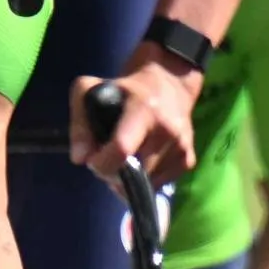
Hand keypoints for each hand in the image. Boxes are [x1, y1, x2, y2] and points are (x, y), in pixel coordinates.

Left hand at [71, 45, 203, 187]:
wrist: (170, 84)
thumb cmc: (124, 89)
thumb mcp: (90, 91)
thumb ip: (79, 124)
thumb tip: (79, 159)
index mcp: (143, 110)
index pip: (122, 149)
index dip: (101, 163)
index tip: (92, 160)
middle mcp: (168, 131)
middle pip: (134, 173)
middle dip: (113, 172)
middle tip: (106, 157)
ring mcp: (181, 147)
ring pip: (146, 184)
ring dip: (128, 179)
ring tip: (123, 158)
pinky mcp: (188, 160)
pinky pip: (159, 184)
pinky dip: (145, 180)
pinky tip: (140, 160)